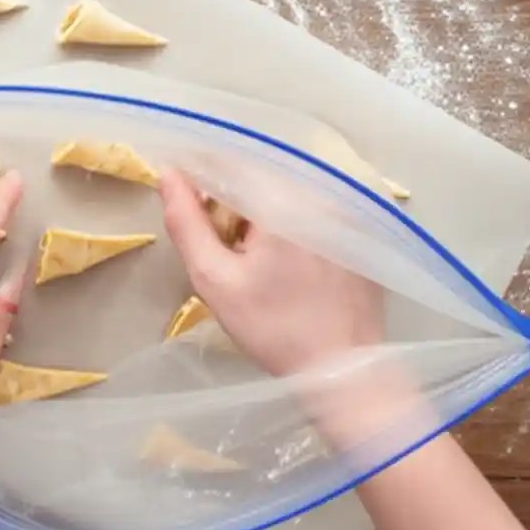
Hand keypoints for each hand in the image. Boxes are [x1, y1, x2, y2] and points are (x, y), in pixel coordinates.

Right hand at [158, 170, 382, 376]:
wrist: (344, 368)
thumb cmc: (274, 329)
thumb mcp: (216, 281)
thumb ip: (187, 224)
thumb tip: (169, 176)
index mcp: (283, 200)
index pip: (230, 160)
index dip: (200, 173)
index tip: (184, 197)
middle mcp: (320, 189)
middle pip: (260, 169)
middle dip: (231, 192)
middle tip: (220, 235)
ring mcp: (347, 204)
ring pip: (287, 183)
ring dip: (261, 203)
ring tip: (252, 248)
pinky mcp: (361, 221)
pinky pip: (314, 198)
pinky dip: (291, 213)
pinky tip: (286, 253)